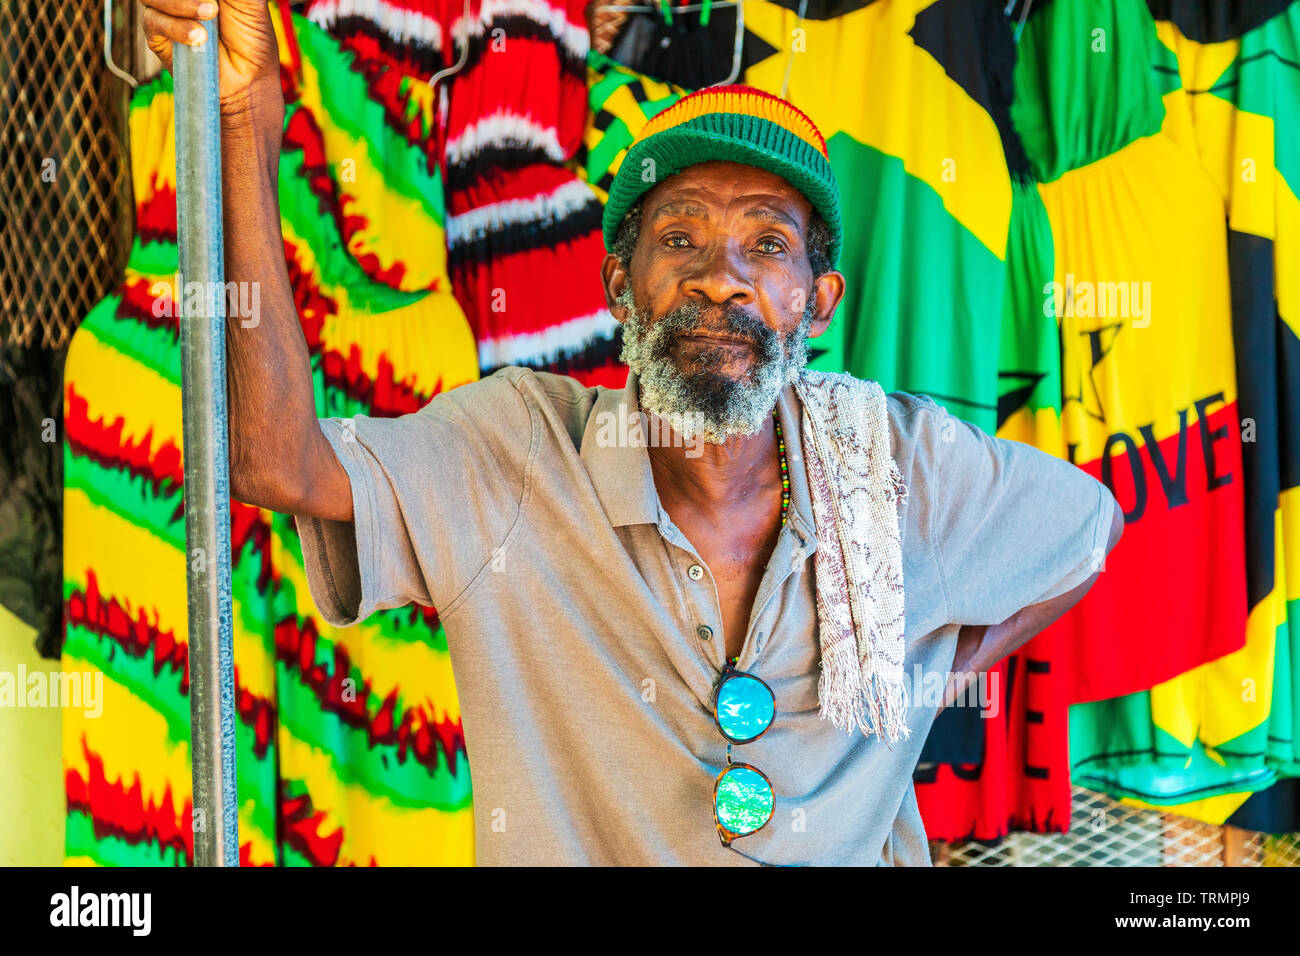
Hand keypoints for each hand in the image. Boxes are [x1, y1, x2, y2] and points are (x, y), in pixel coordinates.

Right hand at [142, 0, 280, 116]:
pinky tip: (199, 38)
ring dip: (183, 3)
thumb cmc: (253, 38)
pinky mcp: (157, 33)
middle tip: (213, 5)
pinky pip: (153, 20)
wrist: (248, 79)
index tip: (215, 2)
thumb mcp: (249, 2)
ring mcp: (166, 8)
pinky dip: (176, 27)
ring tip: (210, 15)